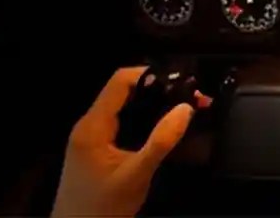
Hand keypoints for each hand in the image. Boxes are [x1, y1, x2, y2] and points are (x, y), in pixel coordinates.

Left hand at [52, 67, 210, 216]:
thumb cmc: (102, 207)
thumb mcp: (136, 174)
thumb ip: (161, 141)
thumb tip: (186, 108)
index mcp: (93, 126)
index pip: (120, 82)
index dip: (150, 75)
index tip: (182, 82)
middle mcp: (89, 126)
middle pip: (123, 93)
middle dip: (158, 91)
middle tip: (190, 98)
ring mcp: (91, 139)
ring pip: (124, 109)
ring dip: (153, 106)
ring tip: (184, 111)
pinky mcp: (96, 151)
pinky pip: (121, 125)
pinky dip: (144, 121)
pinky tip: (163, 130)